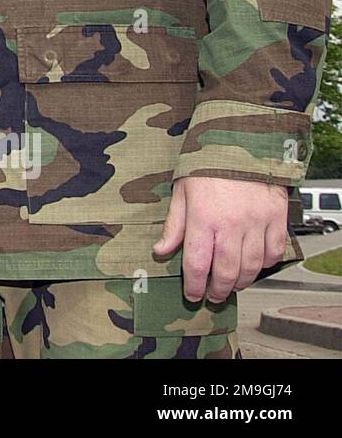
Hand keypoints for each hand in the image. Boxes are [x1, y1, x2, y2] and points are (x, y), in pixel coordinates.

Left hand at [153, 176, 288, 303]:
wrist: (241, 141)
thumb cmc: (207, 164)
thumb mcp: (182, 191)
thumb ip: (174, 224)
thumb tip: (161, 250)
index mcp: (203, 217)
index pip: (197, 263)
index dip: (194, 285)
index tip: (192, 295)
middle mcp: (231, 224)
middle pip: (226, 271)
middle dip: (218, 290)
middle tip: (213, 296)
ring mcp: (257, 222)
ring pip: (251, 266)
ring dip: (241, 281)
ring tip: (232, 285)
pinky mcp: (276, 217)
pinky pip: (274, 251)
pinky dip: (265, 264)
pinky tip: (254, 265)